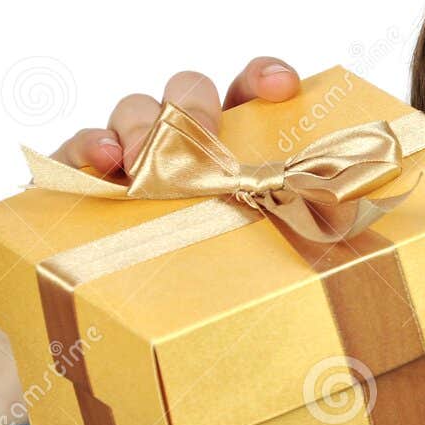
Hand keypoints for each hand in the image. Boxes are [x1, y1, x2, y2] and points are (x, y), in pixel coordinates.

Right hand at [0, 59, 303, 424]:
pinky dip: (88, 148)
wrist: (89, 346)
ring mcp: (125, 162)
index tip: (281, 86)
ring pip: (134, 111)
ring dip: (143, 124)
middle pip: (189, 95)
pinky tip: (102, 164)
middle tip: (201, 134)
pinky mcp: (74, 184)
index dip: (264, 78)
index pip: (251, 98)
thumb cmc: (187, 308)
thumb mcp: (238, 288)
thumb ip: (279, 284)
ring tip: (146, 158)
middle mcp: (180, 150)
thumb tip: (351, 326)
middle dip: (195, 103)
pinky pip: (78, 149)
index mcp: (232, 160)